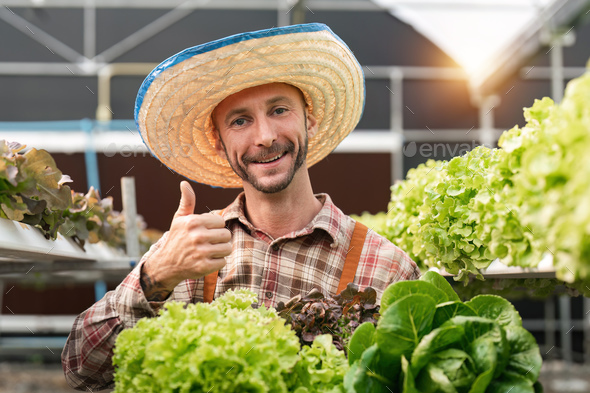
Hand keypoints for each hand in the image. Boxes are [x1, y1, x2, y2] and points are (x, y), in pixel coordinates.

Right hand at [141, 181, 231, 299]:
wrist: (166, 264)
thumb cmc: (177, 238)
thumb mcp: (180, 219)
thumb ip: (187, 201)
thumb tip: (184, 183)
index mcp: (193, 222)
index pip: (221, 222)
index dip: (215, 227)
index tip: (205, 231)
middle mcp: (197, 236)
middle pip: (226, 235)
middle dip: (220, 239)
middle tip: (208, 242)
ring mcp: (201, 252)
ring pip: (227, 248)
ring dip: (221, 251)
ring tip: (209, 251)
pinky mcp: (204, 267)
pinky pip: (223, 262)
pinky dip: (217, 262)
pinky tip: (206, 260)